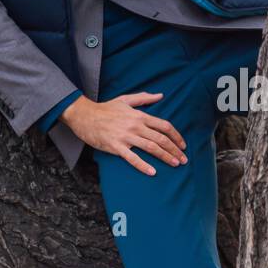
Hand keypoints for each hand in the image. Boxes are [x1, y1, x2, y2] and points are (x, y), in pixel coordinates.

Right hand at [61, 92, 186, 173]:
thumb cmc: (105, 108)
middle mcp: (135, 126)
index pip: (164, 126)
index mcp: (139, 115)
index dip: (176, 136)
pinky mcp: (116, 146)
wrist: (84, 115)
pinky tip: (152, 172)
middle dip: (175, 150)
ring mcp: (126, 136)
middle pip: (161, 139)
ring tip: (175, 164)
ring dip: (165, 157)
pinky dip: (143, 165)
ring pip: (151, 148)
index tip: (183, 145)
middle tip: (183, 159)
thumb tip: (160, 95)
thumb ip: (144, 98)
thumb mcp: (125, 99)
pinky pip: (132, 158)